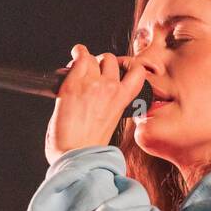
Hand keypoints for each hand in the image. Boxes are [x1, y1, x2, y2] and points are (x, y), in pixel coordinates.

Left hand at [44, 44, 147, 164]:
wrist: (75, 155)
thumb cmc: (89, 148)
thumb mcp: (110, 124)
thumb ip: (110, 104)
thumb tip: (99, 93)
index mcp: (123, 101)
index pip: (137, 72)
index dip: (129, 66)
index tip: (121, 67)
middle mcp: (111, 89)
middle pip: (111, 60)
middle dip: (101, 63)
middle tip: (91, 73)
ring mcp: (93, 84)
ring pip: (94, 57)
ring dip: (86, 60)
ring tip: (78, 69)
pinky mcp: (73, 83)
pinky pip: (79, 56)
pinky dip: (76, 55)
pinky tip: (73, 59)